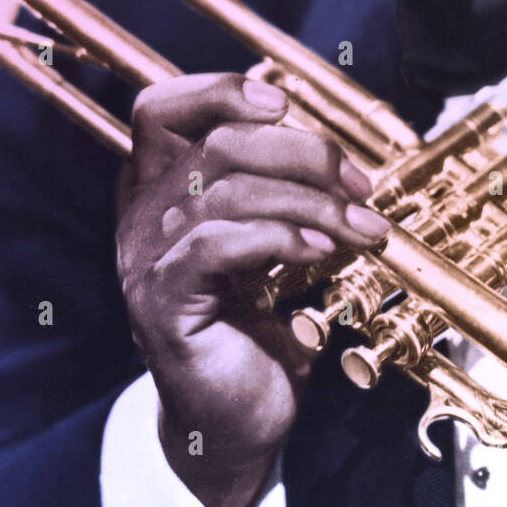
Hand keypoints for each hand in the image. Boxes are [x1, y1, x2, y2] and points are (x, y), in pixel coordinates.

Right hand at [115, 72, 388, 506]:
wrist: (239, 417)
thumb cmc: (261, 323)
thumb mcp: (273, 240)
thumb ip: (280, 187)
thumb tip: (333, 142)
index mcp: (162, 187)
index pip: (162, 108)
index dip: (219, 89)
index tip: (282, 103)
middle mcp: (143, 215)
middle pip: (217, 143)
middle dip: (303, 152)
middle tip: (361, 183)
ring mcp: (146, 260)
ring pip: (227, 192)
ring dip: (311, 202)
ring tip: (362, 227)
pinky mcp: (163, 304)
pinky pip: (216, 245)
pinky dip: (277, 238)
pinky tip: (319, 252)